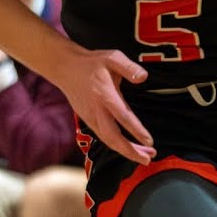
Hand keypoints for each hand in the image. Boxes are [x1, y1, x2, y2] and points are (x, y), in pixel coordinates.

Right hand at [54, 46, 154, 165]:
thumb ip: (129, 67)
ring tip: (144, 157)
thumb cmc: (92, 62)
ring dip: (125, 151)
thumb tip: (144, 77)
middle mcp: (97, 110)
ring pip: (108, 140)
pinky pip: (103, 137)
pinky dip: (116, 146)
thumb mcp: (112, 57)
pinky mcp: (88, 120)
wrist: (66, 68)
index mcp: (105, 95)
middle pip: (113, 137)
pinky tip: (128, 148)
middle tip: (149, 159)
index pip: (123, 116)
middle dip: (131, 152)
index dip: (136, 131)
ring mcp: (91, 117)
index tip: (150, 142)